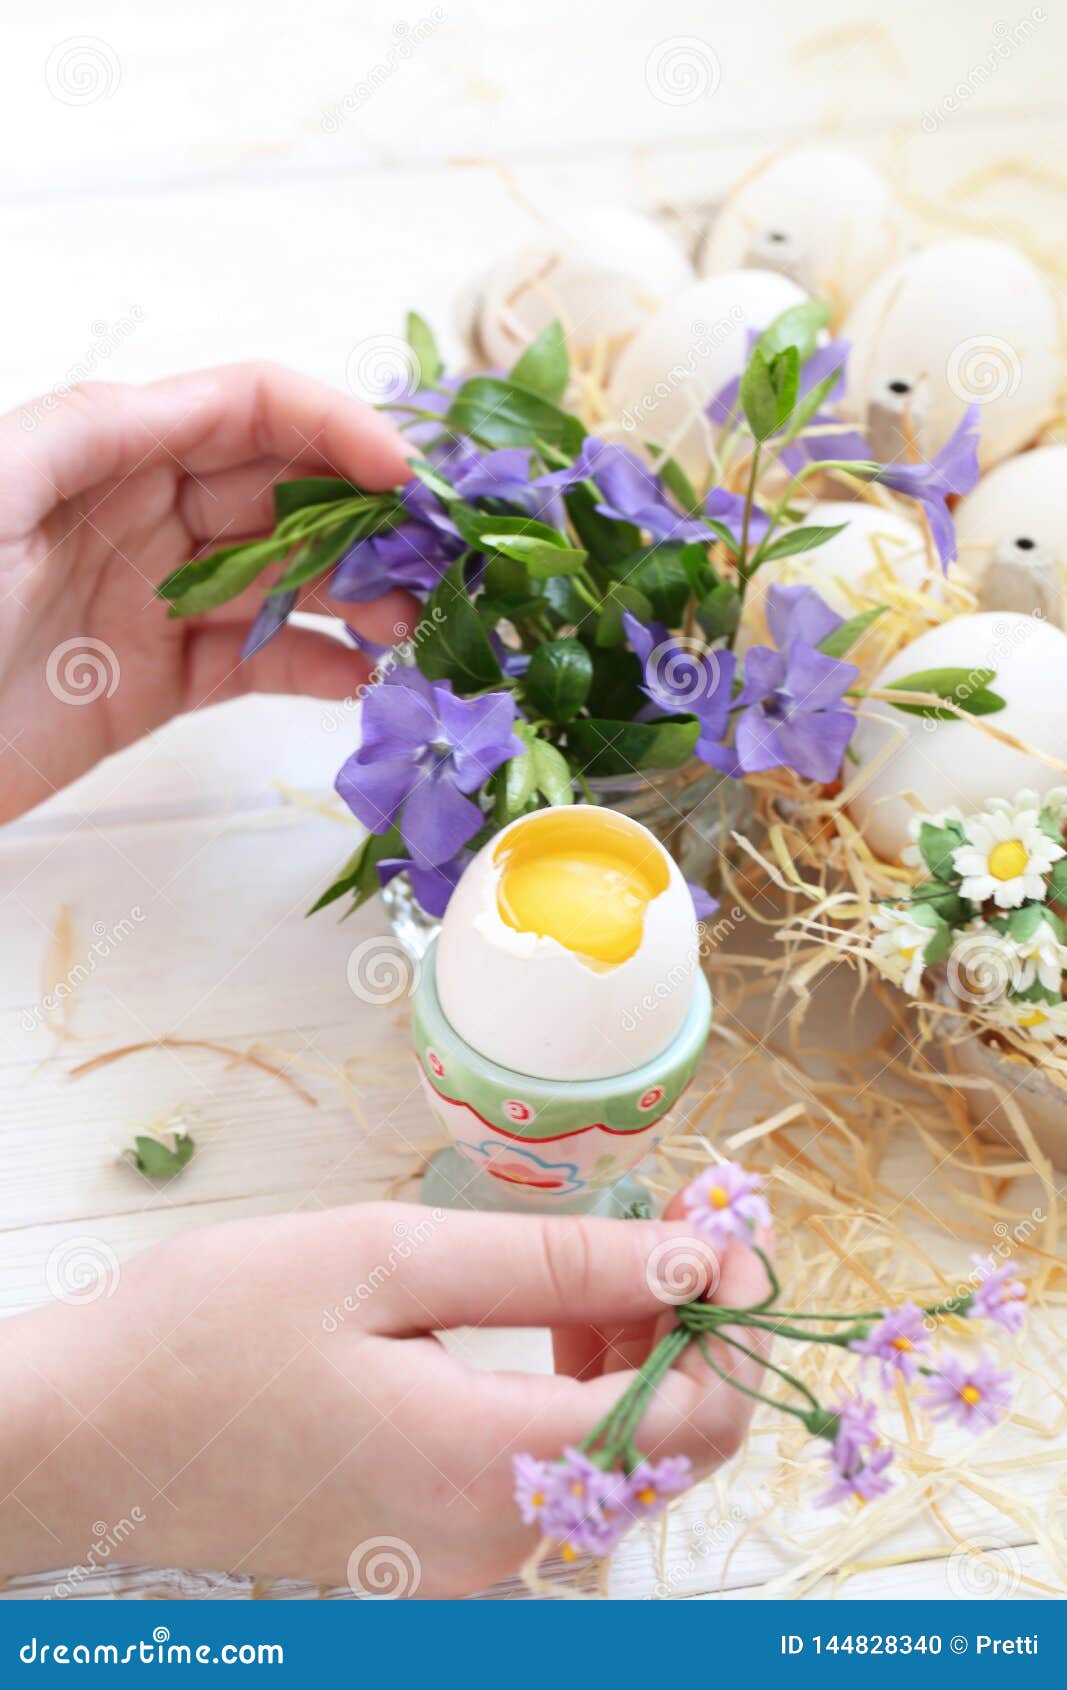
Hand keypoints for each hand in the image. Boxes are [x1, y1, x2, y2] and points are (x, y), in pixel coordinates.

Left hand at [0, 363, 415, 822]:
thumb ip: (87, 431)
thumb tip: (199, 402)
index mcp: (108, 448)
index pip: (246, 409)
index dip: (331, 427)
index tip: (399, 474)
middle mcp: (145, 513)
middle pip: (283, 491)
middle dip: (365, 515)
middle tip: (433, 560)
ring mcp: (161, 600)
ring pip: (289, 578)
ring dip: (361, 593)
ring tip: (414, 625)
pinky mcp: (164, 682)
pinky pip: (266, 664)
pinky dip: (324, 668)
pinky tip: (369, 678)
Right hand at [0, 1201, 768, 1596]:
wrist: (83, 1438)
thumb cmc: (213, 1331)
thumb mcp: (392, 1259)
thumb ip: (561, 1267)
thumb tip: (692, 1262)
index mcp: (485, 1470)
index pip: (698, 1424)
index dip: (738, 1324)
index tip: (727, 1236)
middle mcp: (492, 1550)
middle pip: (670, 1458)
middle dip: (692, 1339)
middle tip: (657, 1235)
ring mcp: (462, 1570)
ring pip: (618, 1476)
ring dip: (637, 1370)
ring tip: (593, 1277)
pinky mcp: (433, 1561)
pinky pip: (554, 1493)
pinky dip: (578, 1411)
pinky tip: (544, 1340)